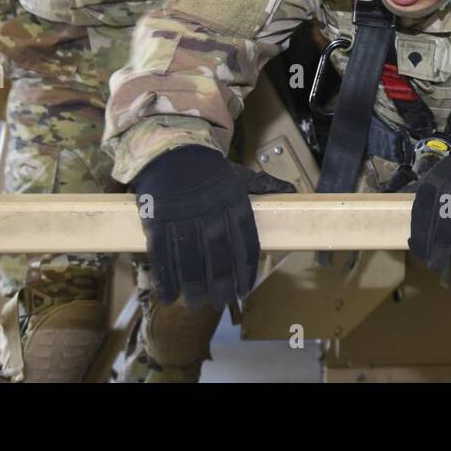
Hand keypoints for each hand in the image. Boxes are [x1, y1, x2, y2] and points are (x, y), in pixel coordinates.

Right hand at [132, 145, 295, 309]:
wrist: (172, 147)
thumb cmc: (209, 168)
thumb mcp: (239, 174)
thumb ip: (264, 187)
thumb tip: (291, 192)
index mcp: (233, 202)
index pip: (245, 241)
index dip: (244, 269)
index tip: (244, 290)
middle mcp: (210, 212)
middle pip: (218, 255)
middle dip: (220, 283)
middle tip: (220, 301)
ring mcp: (183, 217)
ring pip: (190, 259)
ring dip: (193, 285)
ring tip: (196, 302)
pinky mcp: (158, 220)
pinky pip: (162, 253)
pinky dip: (165, 276)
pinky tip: (169, 293)